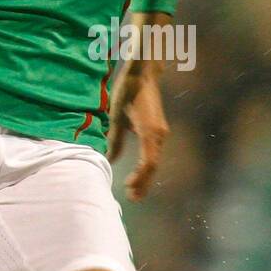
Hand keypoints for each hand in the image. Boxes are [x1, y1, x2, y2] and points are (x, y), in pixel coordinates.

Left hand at [107, 63, 167, 201]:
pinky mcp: (158, 129)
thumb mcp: (115, 116)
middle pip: (153, 166)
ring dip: (145, 176)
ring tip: (134, 189)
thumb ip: (114, 139)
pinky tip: (138, 171)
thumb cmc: (127, 91)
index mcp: (150, 133)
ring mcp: (161, 132)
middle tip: (132, 198)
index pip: (148, 164)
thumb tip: (110, 160)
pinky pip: (154, 152)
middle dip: (143, 183)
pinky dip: (147, 165)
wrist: (143, 73)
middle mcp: (160, 135)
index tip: (128, 188)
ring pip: (155, 160)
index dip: (140, 179)